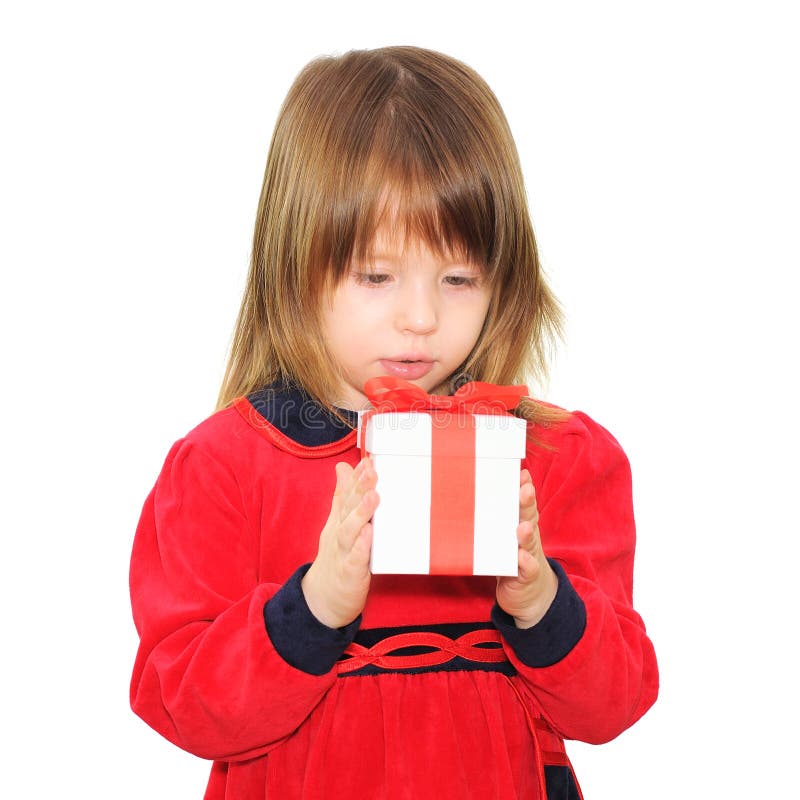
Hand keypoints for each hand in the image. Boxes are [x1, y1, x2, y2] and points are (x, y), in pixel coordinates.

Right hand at [301, 458, 377, 628]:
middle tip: (371, 471)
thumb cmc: (337, 558)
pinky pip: (355, 559)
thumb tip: (343, 467)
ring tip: (373, 496)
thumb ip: (342, 497)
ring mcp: (342, 553)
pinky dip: (361, 546)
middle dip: (359, 488)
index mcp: (338, 521)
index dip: (356, 478)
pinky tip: (369, 534)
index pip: (346, 496)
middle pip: (347, 509)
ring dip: (361, 513)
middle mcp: (339, 534)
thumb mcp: (337, 525)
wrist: (322, 601)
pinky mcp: (349, 573)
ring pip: (349, 531)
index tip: (367, 461)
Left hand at [496, 468, 557, 627]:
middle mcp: (527, 537)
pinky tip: (521, 558)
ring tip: (523, 527)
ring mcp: (529, 555)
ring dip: (527, 534)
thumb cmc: (509, 560)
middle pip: (528, 516)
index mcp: (520, 524)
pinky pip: (528, 568)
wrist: (529, 595)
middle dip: (527, 503)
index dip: (523, 488)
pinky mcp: (527, 575)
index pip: (523, 504)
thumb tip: (469, 497)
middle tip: (525, 489)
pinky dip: (526, 562)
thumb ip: (491, 520)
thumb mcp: (501, 538)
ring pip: (529, 542)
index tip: (522, 474)